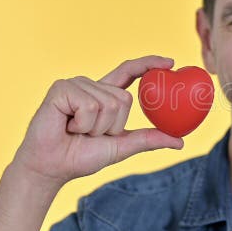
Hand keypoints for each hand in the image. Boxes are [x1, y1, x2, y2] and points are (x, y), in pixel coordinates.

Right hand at [11, 55, 184, 187]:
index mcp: (104, 95)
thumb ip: (148, 139)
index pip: (130, 72)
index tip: (171, 63)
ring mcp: (75, 84)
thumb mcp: (121, 146)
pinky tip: (67, 126)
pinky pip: (89, 105)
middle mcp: (91, 85)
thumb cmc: (81, 156)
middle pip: (124, 99)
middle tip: (89, 134)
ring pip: (108, 103)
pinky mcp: (61, 88)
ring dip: (95, 127)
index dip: (149, 64)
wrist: (52, 168)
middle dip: (112, 126)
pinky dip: (82, 123)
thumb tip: (179, 141)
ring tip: (76, 131)